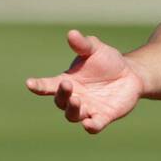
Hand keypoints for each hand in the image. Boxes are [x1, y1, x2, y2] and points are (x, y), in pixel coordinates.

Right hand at [26, 30, 142, 134]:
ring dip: (72, 109)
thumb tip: (72, 33)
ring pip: (73, 116)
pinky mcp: (104, 116)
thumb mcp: (95, 49)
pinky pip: (94, 126)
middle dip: (61, 94)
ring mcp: (88, 108)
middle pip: (60, 101)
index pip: (48, 85)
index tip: (29, 83)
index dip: (38, 85)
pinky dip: (91, 126)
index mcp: (68, 81)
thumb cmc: (107, 61)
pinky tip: (89, 124)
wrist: (131, 74)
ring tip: (76, 99)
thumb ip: (82, 45)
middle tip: (67, 85)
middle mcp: (75, 97)